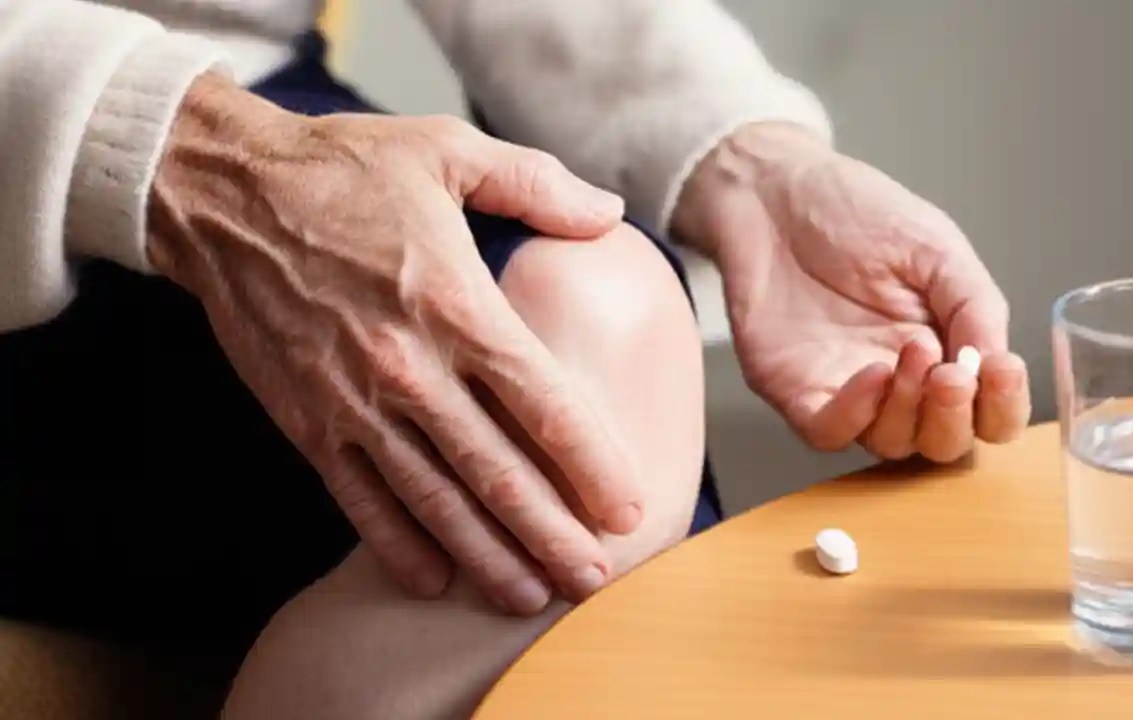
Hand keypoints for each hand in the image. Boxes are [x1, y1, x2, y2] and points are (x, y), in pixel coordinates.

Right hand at [145, 73, 642, 614]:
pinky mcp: (307, 422)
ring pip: (434, 500)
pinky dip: (398, 544)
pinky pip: (360, 500)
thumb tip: (610, 214)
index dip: (591, 462)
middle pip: (496, 470)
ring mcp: (353, 402)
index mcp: (456, 303)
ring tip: (532, 596)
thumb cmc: (343, 170)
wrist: (221, 194)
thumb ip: (538, 186)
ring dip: (486, 555)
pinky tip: (435, 580)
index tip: (629, 506)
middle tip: (597, 579)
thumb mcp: (448, 150)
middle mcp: (409, 365)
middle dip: (552, 532)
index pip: (543, 402)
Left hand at [674, 123, 1030, 460]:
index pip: (988, 411)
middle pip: (944, 443)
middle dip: (957, 418)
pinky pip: (829, 432)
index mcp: (944, 346)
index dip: (1003, 405)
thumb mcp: (936, 247)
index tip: (1002, 369)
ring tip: (913, 353)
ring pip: (892, 444)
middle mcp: (899, 381)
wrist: (773, 191)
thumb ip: (974, 305)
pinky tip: (873, 374)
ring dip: (911, 411)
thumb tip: (993, 364)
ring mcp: (846, 390)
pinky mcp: (796, 390)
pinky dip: (856, 414)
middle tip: (952, 376)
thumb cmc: (852, 211)